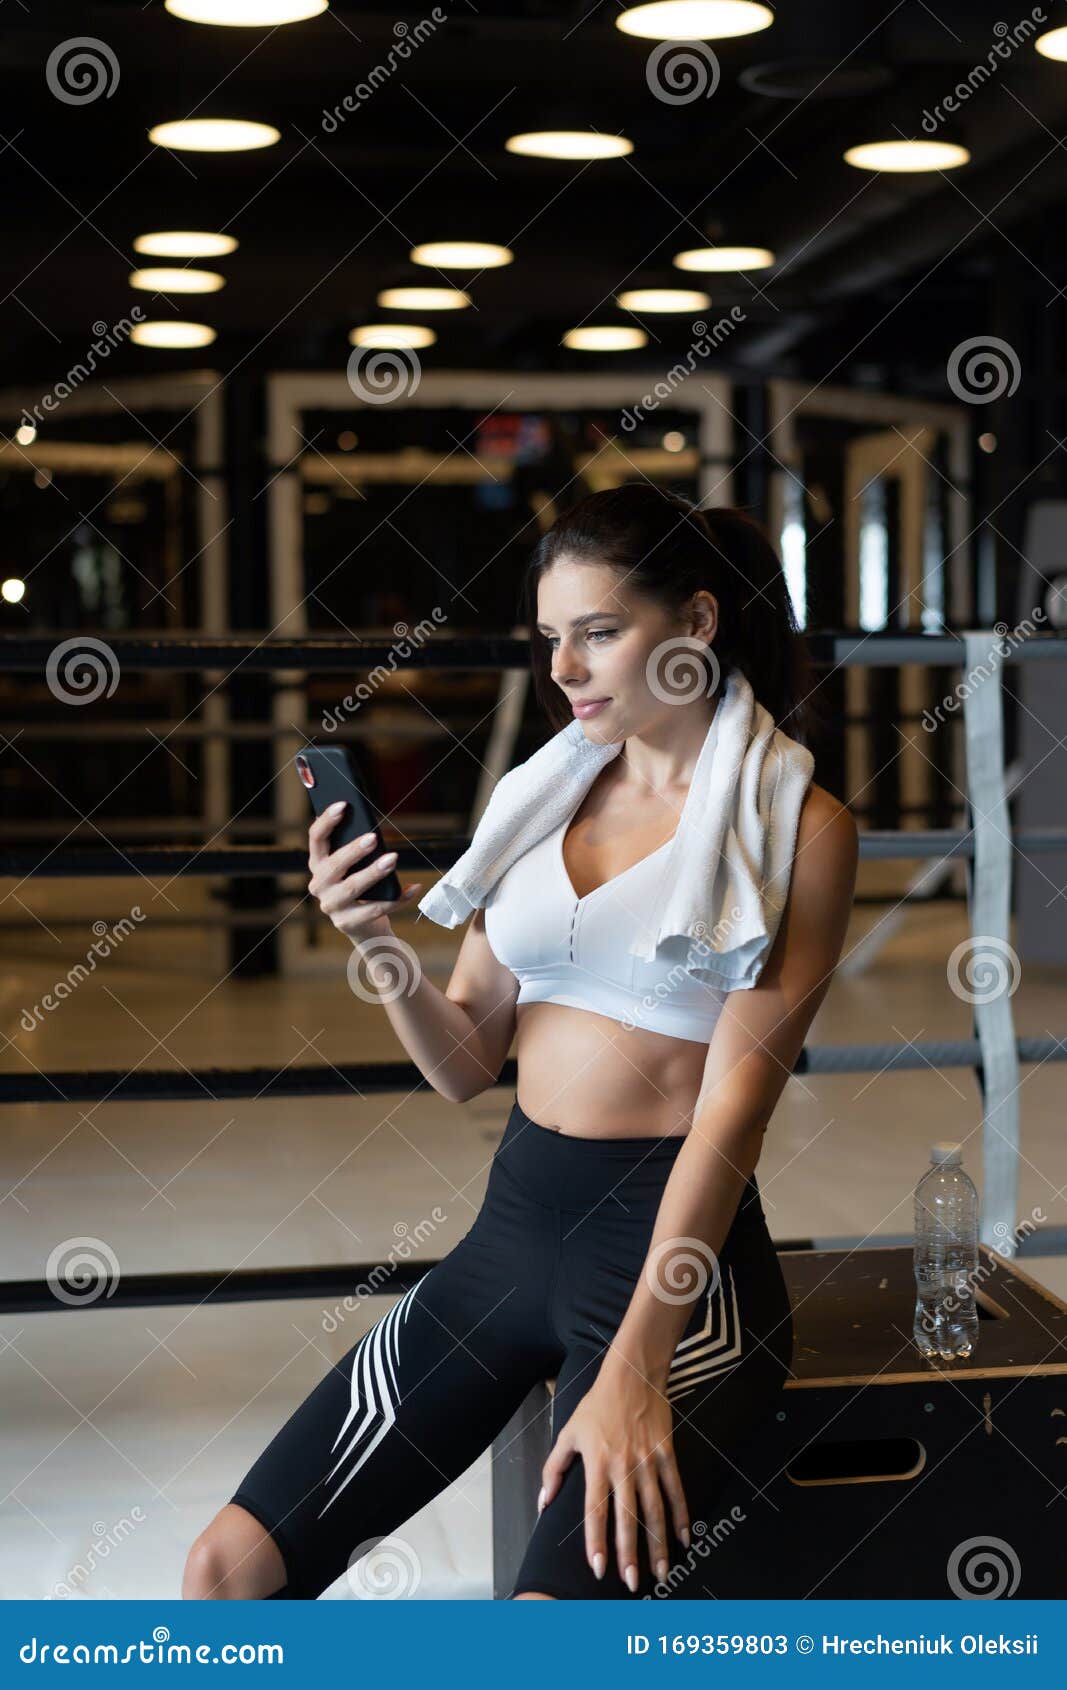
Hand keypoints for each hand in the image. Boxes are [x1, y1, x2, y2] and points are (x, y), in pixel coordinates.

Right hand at [308, 803, 421, 941]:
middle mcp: (319, 885)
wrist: (365, 927)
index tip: (343, 805)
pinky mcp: (347, 924)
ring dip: (373, 873)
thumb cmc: (362, 888)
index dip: (327, 821)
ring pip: (352, 888)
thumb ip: (357, 849)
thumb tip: (374, 830)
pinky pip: (374, 909)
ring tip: (392, 859)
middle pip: (333, 865)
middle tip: (374, 837)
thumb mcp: (355, 867)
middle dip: (354, 850)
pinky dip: (396, 898)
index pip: (316, 838)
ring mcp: (331, 906)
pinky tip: (413, 888)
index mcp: (318, 864)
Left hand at [537, 1364, 689, 1590]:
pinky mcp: (666, 1453)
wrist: (631, 1374)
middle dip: (630, 1553)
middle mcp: (623, 1465)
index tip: (598, 1568)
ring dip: (658, 1543)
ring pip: (655, 1509)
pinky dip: (681, 1514)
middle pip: (627, 1516)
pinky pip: (675, 1489)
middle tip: (633, 1582)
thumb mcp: (568, 1433)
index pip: (595, 1510)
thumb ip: (554, 1469)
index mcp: (597, 1462)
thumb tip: (543, 1503)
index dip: (597, 1540)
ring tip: (660, 1571)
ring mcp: (647, 1460)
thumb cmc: (596, 1405)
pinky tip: (684, 1539)